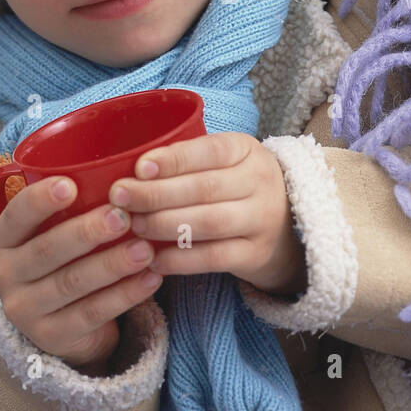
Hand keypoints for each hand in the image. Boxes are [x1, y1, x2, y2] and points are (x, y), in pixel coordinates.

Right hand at [0, 175, 162, 373]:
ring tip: (145, 249)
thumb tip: (122, 172)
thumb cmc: (62, 261)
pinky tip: (152, 278)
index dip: (39, 201)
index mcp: (4, 241)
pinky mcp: (51, 338)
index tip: (69, 185)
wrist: (59, 324)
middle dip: (86, 232)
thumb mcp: (53, 234)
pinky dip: (125, 295)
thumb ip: (72, 210)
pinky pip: (92, 314)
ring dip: (112, 264)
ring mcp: (25, 310)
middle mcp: (5, 275)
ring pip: (72, 283)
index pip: (15, 216)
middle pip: (47, 251)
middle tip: (123, 216)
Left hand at [108, 133, 307, 296]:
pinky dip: (180, 259)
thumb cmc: (238, 186)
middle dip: (156, 193)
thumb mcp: (227, 162)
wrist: (289, 226)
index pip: (210, 150)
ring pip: (208, 223)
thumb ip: (189, 162)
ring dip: (164, 225)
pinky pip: (213, 258)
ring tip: (134, 226)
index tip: (139, 167)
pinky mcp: (256, 255)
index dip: (174, 159)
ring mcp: (261, 221)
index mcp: (247, 150)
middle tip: (120, 198)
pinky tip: (154, 259)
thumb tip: (130, 171)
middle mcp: (259, 182)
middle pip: (204, 188)